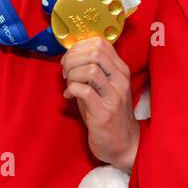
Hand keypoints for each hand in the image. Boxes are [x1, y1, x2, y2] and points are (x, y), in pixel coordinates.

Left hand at [61, 36, 137, 171]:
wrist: (122, 144)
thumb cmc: (108, 113)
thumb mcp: (103, 87)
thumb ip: (92, 70)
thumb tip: (69, 57)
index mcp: (121, 70)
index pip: (101, 43)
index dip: (79, 47)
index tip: (69, 59)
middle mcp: (121, 80)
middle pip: (95, 53)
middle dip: (73, 58)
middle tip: (65, 71)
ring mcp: (114, 96)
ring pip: (90, 69)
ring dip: (72, 74)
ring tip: (68, 84)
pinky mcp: (105, 112)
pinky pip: (84, 90)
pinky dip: (71, 89)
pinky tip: (69, 96)